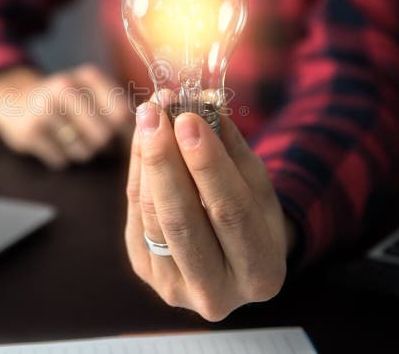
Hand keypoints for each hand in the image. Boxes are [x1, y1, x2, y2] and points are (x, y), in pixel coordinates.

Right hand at [0, 65, 132, 168]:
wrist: (12, 97)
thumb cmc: (64, 100)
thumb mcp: (89, 90)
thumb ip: (118, 107)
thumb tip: (152, 133)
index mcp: (89, 76)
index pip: (122, 113)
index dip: (129, 133)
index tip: (129, 141)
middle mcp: (66, 88)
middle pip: (104, 136)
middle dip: (105, 147)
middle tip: (100, 144)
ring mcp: (45, 110)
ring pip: (84, 151)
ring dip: (83, 153)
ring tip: (74, 139)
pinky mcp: (30, 132)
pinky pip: (62, 160)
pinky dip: (62, 158)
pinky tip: (55, 143)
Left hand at [125, 102, 296, 320]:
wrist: (232, 256)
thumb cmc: (250, 212)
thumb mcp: (254, 182)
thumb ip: (229, 147)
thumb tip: (199, 103)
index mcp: (261, 274)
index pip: (230, 213)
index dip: (208, 165)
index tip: (189, 119)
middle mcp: (217, 294)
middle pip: (182, 221)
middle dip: (165, 160)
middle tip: (156, 113)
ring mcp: (175, 288)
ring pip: (153, 217)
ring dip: (147, 161)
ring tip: (149, 116)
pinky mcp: (146, 272)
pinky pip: (137, 215)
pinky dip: (139, 173)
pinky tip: (144, 140)